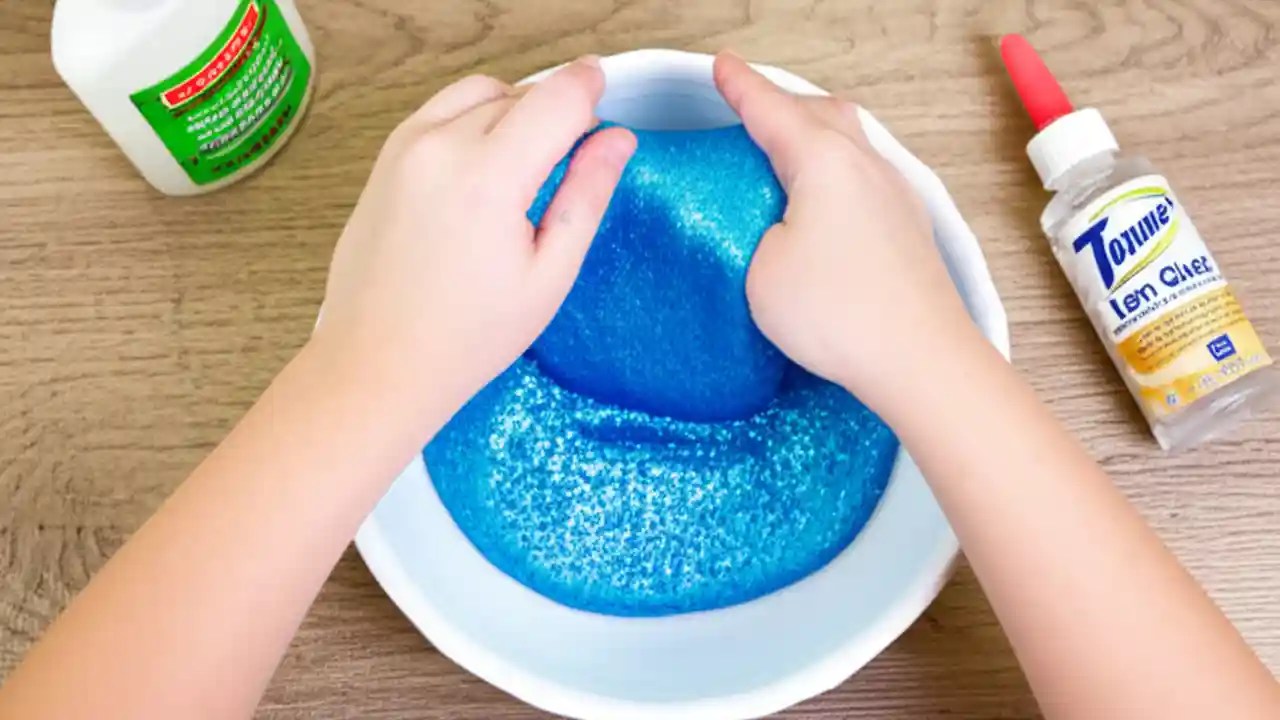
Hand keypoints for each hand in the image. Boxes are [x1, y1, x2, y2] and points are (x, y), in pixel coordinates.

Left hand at [313, 57, 636, 420]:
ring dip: (514, 110)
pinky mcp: (385, 159)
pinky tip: (485, 171)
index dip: (591, 89)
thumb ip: (586, 197)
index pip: (556, 98)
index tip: (608, 101)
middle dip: (554, 111)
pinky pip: (441, 111)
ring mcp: (404, 147)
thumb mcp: (549, 275)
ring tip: (528, 164)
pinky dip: (474, 120)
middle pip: (519, 93)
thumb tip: (617, 139)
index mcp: (488, 177)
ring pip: (478, 93)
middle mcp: (440, 145)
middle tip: (573, 160)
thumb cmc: (470, 336)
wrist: (378, 362)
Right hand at [713, 52, 981, 416]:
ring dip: (813, 135)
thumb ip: (755, 232)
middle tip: (748, 108)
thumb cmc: (840, 314)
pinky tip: (823, 199)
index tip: (722, 66)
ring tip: (783, 151)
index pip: (771, 110)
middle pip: (819, 113)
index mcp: (823, 161)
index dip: (741, 88)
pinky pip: (864, 175)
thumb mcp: (761, 270)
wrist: (920, 359)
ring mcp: (894, 194)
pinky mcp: (907, 226)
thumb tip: (771, 226)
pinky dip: (834, 170)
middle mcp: (865, 164)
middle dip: (781, 105)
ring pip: (849, 141)